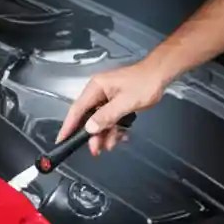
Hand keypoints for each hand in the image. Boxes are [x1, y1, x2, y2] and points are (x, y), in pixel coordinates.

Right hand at [56, 60, 170, 154]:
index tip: (62, 139)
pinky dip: (114, 128)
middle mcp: (99, 92)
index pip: (77, 110)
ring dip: (105, 133)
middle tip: (95, 149)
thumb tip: (90, 127)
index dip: (68, 126)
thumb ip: (106, 116)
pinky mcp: (115, 102)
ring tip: (110, 144)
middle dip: (92, 134)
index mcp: (96, 87)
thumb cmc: (145, 82)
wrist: (161, 74)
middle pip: (88, 117)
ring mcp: (107, 97)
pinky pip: (109, 118)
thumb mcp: (125, 102)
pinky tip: (119, 135)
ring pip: (100, 120)